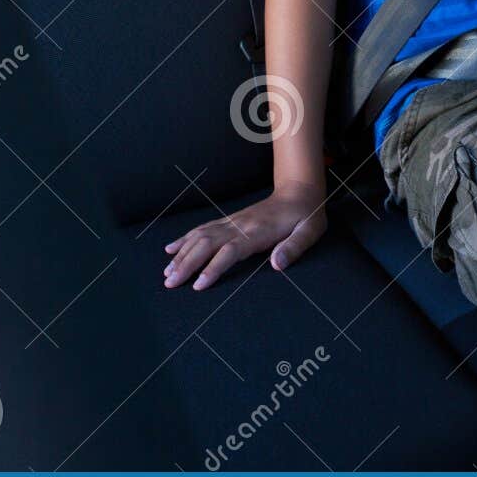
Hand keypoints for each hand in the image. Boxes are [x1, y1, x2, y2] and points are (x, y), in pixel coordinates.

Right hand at [161, 185, 326, 289]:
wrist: (299, 192)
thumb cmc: (306, 217)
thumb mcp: (310, 232)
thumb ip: (294, 248)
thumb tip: (277, 265)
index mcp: (258, 232)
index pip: (230, 251)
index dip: (213, 268)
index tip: (198, 285)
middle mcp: (240, 226)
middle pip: (207, 244)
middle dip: (186, 263)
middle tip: (169, 284)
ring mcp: (232, 222)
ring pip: (200, 237)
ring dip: (181, 254)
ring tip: (166, 273)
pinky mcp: (229, 221)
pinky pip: (202, 229)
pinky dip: (184, 239)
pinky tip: (170, 249)